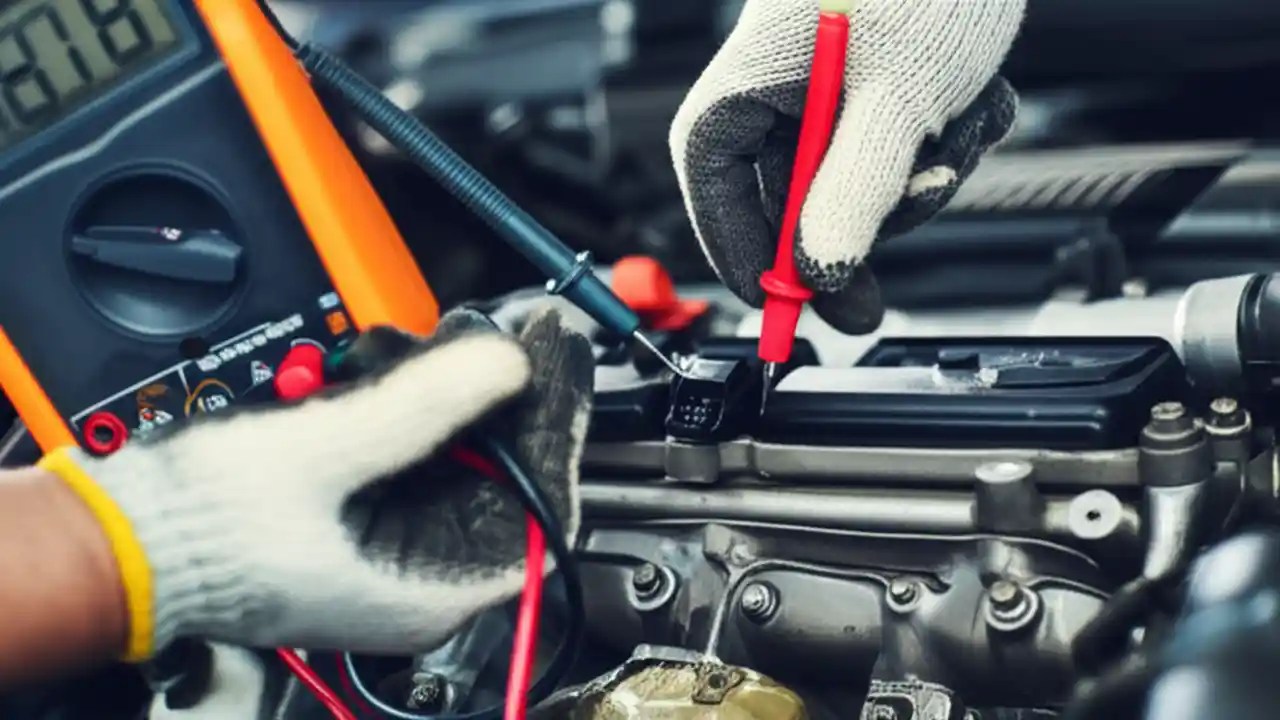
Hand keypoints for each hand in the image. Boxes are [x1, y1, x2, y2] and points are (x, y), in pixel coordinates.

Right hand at [36, 308, 593, 659]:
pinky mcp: (364, 511)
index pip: (541, 505)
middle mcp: (424, 575)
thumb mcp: (328, 453)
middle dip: (501, 398)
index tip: (560, 357)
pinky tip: (405, 366)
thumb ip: (422, 406)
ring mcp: (394, 543)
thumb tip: (507, 361)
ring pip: (462, 454)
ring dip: (455, 393)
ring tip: (452, 342)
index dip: (557, 426)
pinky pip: (416, 451)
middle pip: (506, 471)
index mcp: (434, 592)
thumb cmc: (205, 531)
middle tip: (505, 336)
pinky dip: (414, 404)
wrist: (123, 534)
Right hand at [671, 0, 1025, 332]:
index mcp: (750, 78)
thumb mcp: (895, 101)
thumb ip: (852, 193)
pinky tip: (972, 101)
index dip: (741, 252)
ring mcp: (836, 80)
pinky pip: (903, 144)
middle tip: (872, 299)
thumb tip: (818, 271)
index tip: (778, 305)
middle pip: (791, 194)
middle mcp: (783, 82)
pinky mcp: (887, 77)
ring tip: (958, 129)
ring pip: (858, 178)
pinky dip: (944, 139)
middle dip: (853, 230)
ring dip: (916, 178)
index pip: (713, 180)